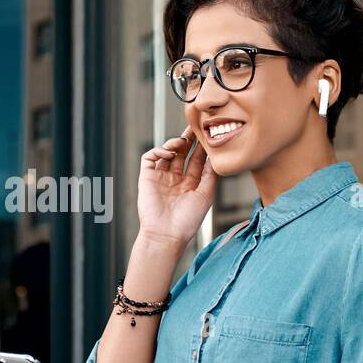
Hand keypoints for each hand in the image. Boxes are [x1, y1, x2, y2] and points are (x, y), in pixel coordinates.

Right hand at [137, 125, 215, 245]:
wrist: (166, 234)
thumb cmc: (187, 220)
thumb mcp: (206, 195)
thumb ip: (210, 175)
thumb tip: (215, 157)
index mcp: (190, 185)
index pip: (196, 160)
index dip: (201, 148)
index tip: (208, 136)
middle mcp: (175, 179)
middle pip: (181, 153)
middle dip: (188, 140)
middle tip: (195, 127)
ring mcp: (160, 178)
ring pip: (166, 153)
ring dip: (174, 144)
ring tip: (181, 142)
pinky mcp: (146, 177)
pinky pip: (150, 158)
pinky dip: (158, 151)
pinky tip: (168, 154)